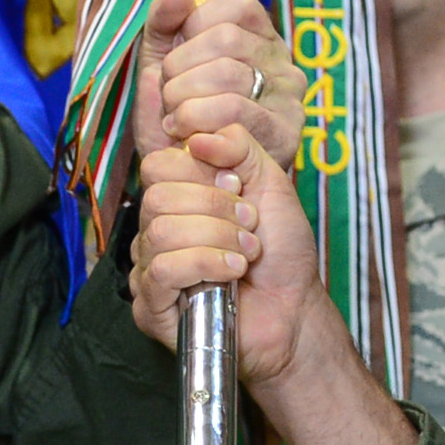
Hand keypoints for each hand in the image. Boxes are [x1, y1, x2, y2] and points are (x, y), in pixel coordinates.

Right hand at [126, 128, 330, 388]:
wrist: (296, 307)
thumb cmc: (282, 251)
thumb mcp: (269, 180)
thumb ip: (238, 144)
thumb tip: (196, 137)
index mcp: (176, 197)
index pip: (157, 163)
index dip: (199, 169)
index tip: (238, 187)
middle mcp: (155, 230)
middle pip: (157, 196)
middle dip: (215, 208)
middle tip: (249, 225)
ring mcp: (148, 269)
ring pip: (160, 232)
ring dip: (216, 238)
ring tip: (246, 253)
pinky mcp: (150, 307)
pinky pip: (162, 270)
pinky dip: (205, 265)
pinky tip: (231, 273)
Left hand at [130, 0, 303, 172]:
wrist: (181, 185)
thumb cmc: (175, 123)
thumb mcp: (160, 66)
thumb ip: (162, 24)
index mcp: (259, 38)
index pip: (236, 5)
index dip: (193, 29)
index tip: (176, 62)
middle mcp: (284, 62)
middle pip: (227, 40)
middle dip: (181, 70)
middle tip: (170, 98)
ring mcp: (290, 99)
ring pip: (230, 75)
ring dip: (186, 100)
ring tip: (176, 121)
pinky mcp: (287, 134)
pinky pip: (235, 113)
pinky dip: (198, 124)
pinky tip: (189, 140)